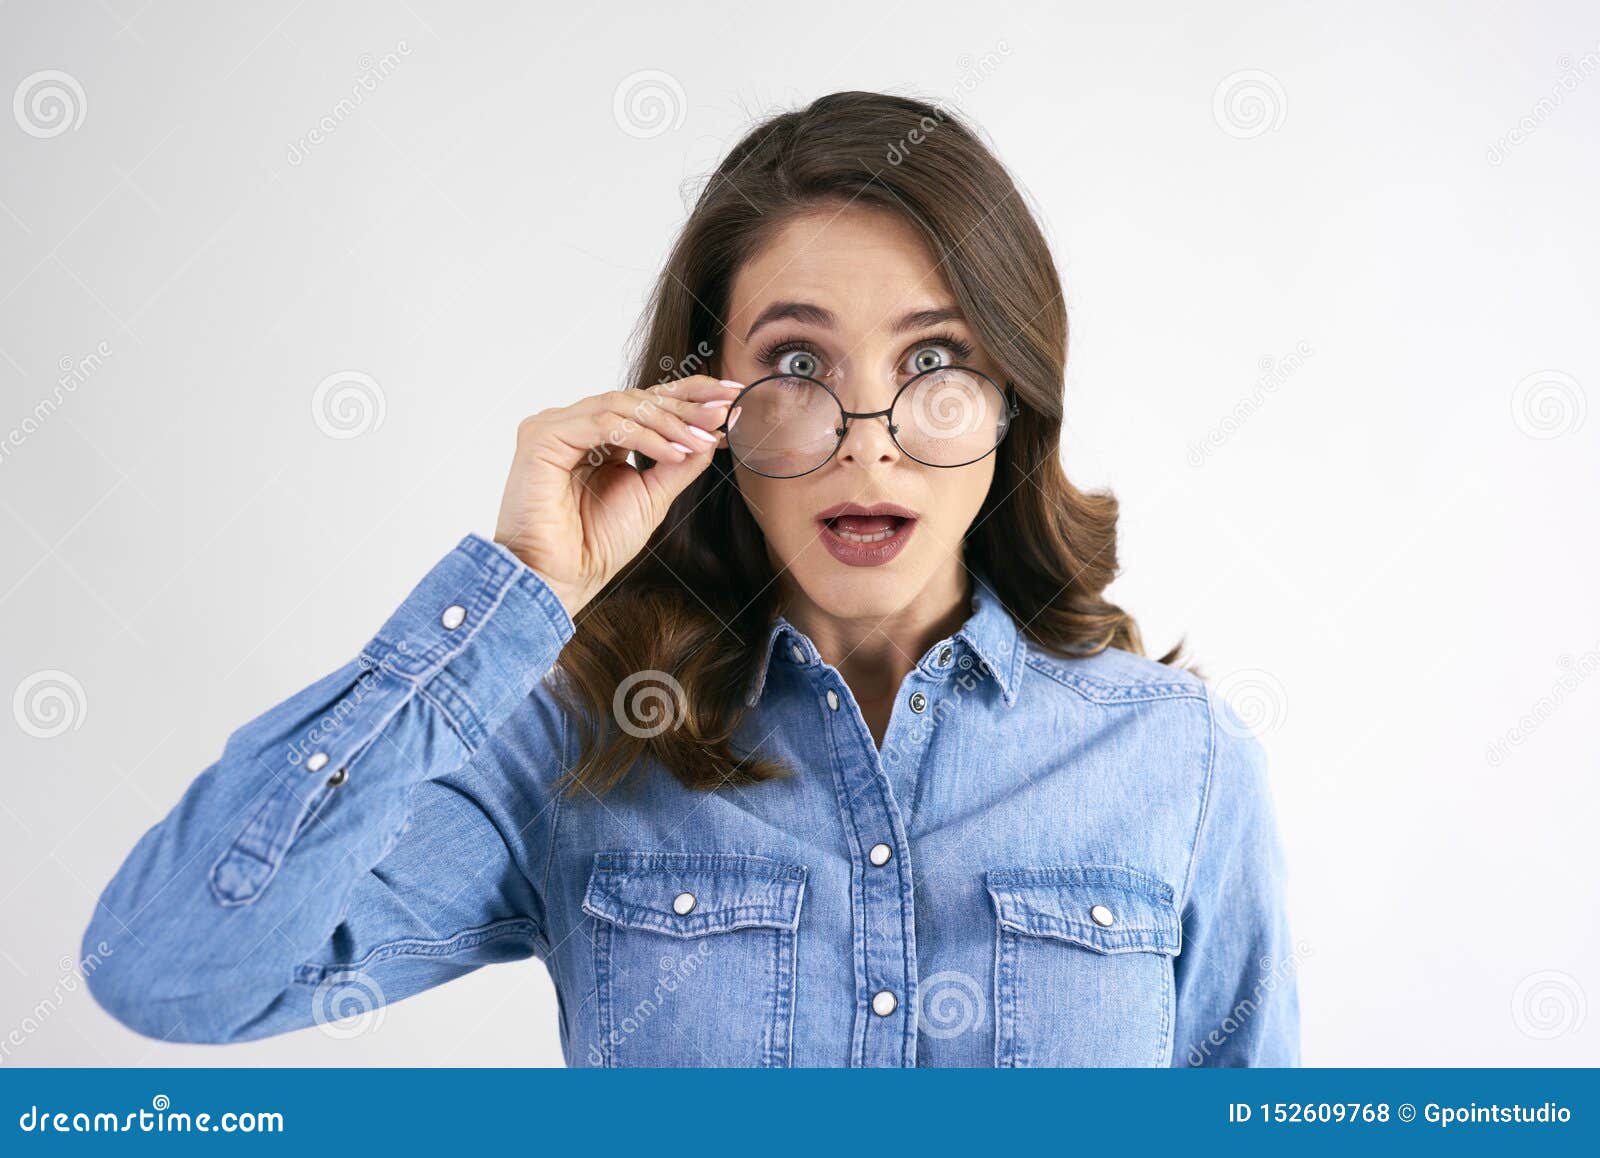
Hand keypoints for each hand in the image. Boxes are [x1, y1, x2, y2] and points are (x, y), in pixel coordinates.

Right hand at [493, 375, 743, 618]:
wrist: (563, 578)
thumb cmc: (597, 545)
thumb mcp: (653, 495)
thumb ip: (679, 461)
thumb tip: (713, 431)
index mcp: (598, 437)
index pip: (646, 403)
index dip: (688, 395)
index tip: (729, 396)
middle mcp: (575, 426)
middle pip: (637, 398)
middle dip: (685, 406)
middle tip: (723, 411)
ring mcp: (556, 428)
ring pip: (622, 405)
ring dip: (669, 421)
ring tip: (702, 440)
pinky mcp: (541, 436)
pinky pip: (603, 423)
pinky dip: (643, 435)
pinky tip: (673, 452)